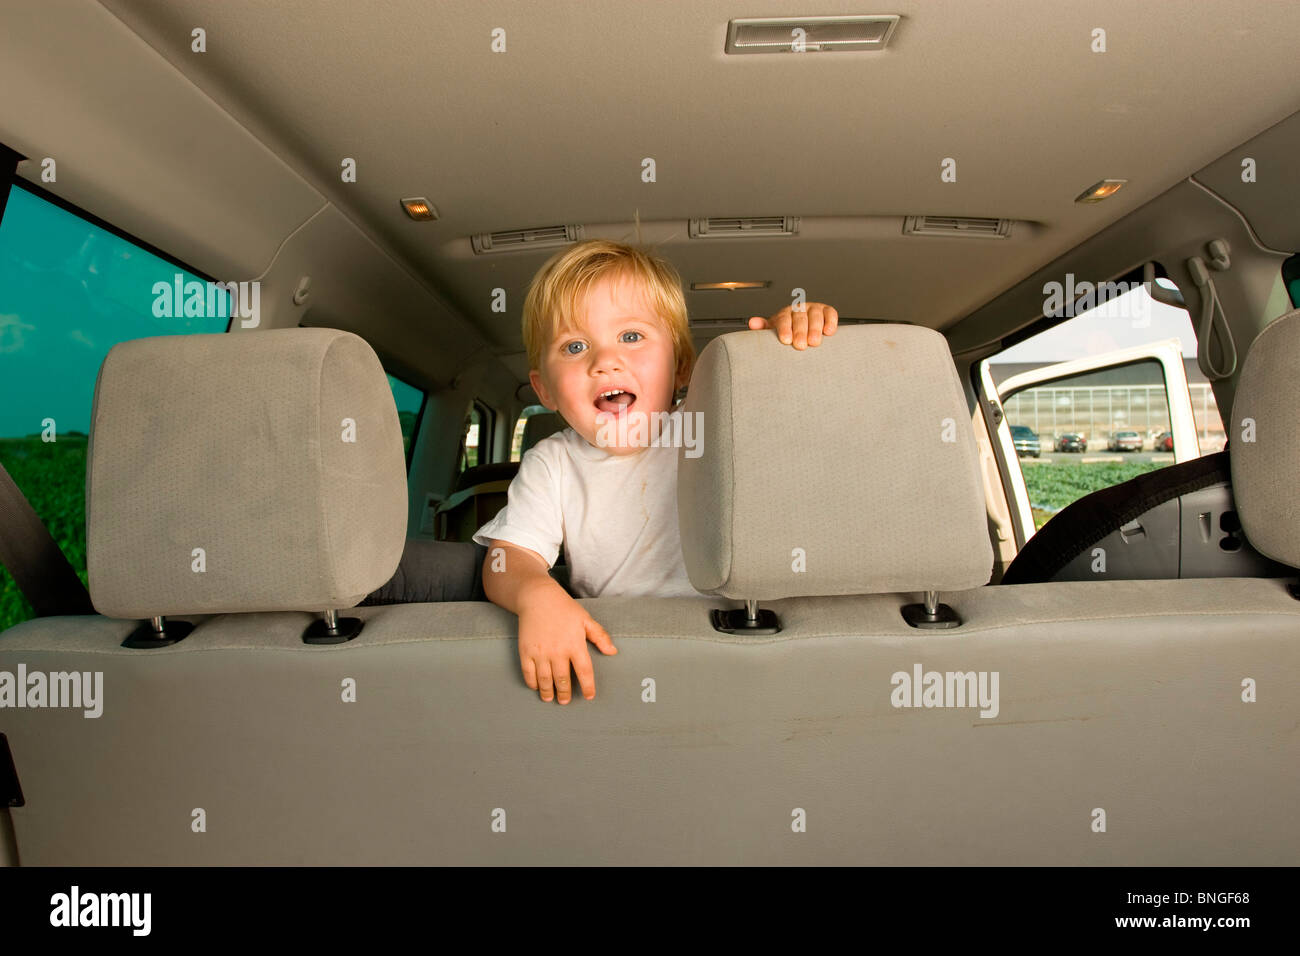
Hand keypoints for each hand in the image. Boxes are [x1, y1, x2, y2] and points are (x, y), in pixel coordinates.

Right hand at [517, 583, 617, 703]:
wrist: (538, 598)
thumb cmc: (564, 608)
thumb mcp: (585, 620)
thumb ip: (600, 636)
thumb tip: (613, 652)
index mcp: (575, 645)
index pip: (585, 672)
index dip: (588, 687)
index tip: (589, 696)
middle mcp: (558, 652)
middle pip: (563, 680)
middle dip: (565, 694)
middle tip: (565, 701)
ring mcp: (540, 653)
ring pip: (545, 680)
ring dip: (548, 692)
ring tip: (550, 698)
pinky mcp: (526, 651)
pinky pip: (529, 673)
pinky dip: (532, 683)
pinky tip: (536, 687)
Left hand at [748, 302, 837, 348]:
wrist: (801, 329)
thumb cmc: (787, 332)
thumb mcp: (774, 331)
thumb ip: (764, 328)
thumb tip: (753, 323)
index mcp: (785, 313)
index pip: (784, 318)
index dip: (785, 328)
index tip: (786, 340)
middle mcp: (799, 309)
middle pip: (800, 318)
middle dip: (800, 331)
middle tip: (800, 345)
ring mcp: (814, 308)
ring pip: (815, 315)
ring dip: (815, 329)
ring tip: (814, 342)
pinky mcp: (827, 311)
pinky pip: (830, 313)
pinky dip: (830, 321)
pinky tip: (829, 332)